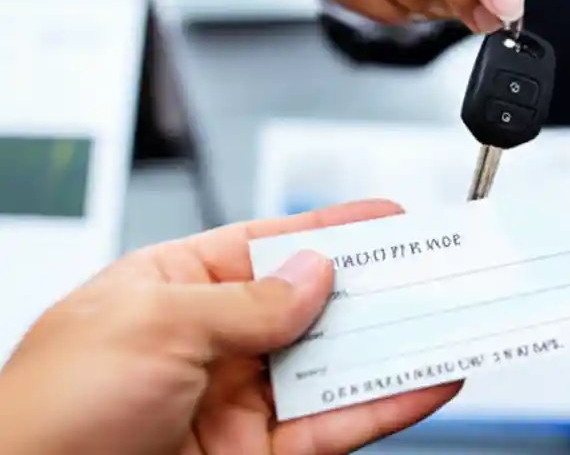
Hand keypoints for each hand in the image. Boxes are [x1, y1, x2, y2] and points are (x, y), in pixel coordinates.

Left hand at [0, 200, 459, 454]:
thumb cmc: (45, 412)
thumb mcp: (154, 326)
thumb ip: (249, 300)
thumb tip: (315, 274)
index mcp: (173, 287)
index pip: (269, 245)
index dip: (333, 230)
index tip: (390, 218)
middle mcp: (211, 341)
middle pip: (315, 306)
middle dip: (378, 288)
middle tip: (438, 270)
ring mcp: (236, 401)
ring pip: (336, 366)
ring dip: (396, 346)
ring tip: (451, 322)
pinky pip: (336, 424)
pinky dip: (389, 404)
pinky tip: (427, 382)